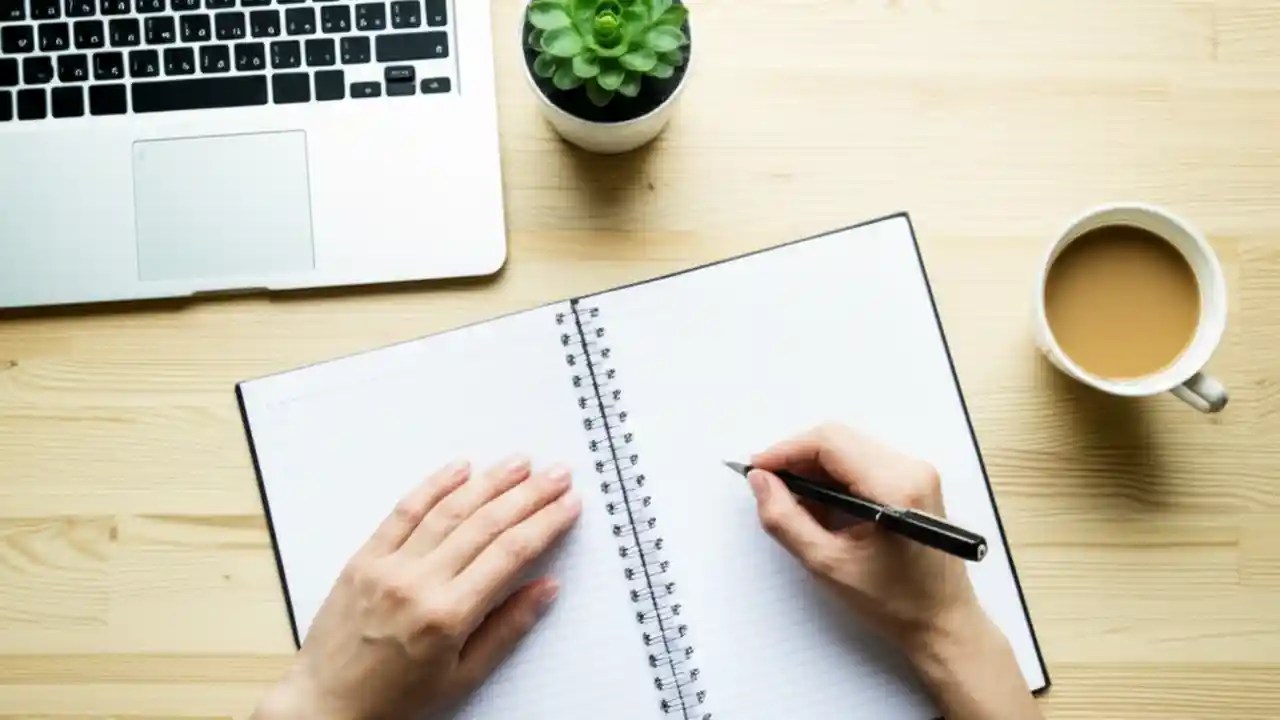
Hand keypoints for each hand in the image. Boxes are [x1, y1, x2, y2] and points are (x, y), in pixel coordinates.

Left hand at [253, 456, 581, 719]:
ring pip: (449, 510)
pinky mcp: (364, 558)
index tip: (568, 505)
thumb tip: (547, 587)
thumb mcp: (463, 677)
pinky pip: (403, 511)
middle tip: (557, 474)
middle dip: (528, 494)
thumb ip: (508, 629)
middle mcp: (419, 583)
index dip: (545, 524)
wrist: (326, 704)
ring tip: (520, 463)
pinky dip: (434, 485)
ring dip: (489, 481)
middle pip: (486, 524)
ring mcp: (389, 566)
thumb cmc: (395, 699)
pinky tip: (459, 468)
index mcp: (449, 616)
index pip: (510, 554)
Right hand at [747, 424, 973, 651]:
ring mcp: (917, 472)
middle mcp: (912, 469)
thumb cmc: (893, 602)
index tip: (756, 470)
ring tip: (793, 501)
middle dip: (798, 458)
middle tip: (768, 485)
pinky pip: (864, 462)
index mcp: (895, 487)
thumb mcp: (827, 564)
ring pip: (849, 449)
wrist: (943, 621)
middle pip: (839, 440)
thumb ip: (785, 520)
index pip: (830, 443)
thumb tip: (760, 481)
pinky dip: (834, 477)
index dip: (786, 451)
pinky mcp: (915, 481)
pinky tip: (820, 505)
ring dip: (815, 468)